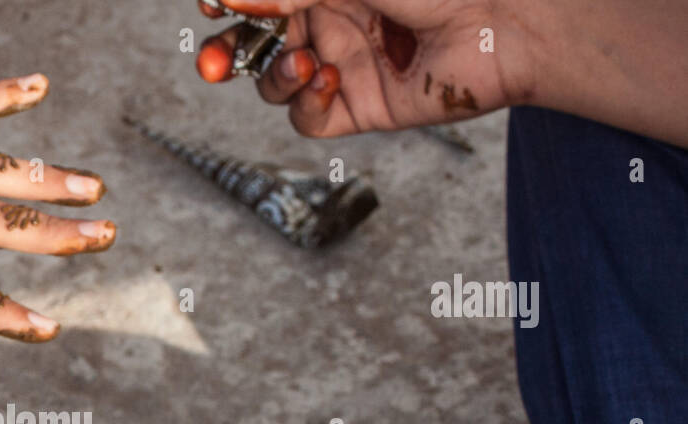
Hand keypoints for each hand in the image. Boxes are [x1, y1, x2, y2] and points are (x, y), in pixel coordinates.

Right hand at [195, 0, 534, 135]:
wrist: (505, 20)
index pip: (261, 0)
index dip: (230, 6)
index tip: (210, 7)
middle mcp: (329, 22)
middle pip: (254, 44)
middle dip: (228, 54)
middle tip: (212, 64)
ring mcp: (341, 66)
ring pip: (274, 83)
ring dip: (275, 77)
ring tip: (304, 65)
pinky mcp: (359, 107)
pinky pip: (307, 118)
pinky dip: (305, 104)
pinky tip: (328, 82)